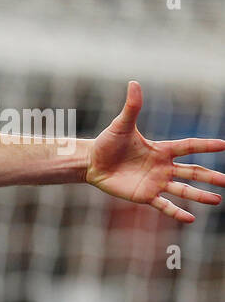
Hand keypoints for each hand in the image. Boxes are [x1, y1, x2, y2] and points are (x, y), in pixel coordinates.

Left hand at [86, 81, 224, 222]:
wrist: (91, 163)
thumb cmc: (107, 143)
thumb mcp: (121, 125)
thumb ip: (132, 107)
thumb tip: (134, 83)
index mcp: (161, 149)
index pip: (188, 147)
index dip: (205, 145)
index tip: (224, 145)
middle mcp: (162, 167)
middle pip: (192, 172)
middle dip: (211, 176)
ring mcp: (155, 182)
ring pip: (183, 190)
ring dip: (200, 195)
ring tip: (218, 201)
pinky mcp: (144, 195)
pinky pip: (164, 205)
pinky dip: (177, 212)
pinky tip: (190, 218)